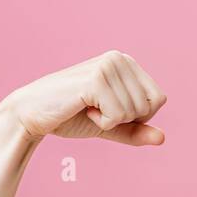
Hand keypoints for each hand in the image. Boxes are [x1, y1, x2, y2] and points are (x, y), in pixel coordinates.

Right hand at [0, 50, 166, 146]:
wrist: (33, 115)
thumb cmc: (71, 116)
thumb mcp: (111, 126)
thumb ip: (136, 131)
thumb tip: (162, 138)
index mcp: (126, 62)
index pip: (159, 99)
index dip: (138, 116)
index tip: (109, 109)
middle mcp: (119, 58)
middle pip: (150, 106)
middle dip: (125, 119)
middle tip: (96, 109)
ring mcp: (108, 65)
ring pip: (135, 112)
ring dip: (111, 121)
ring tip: (87, 107)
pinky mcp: (96, 79)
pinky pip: (118, 116)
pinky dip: (102, 123)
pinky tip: (83, 108)